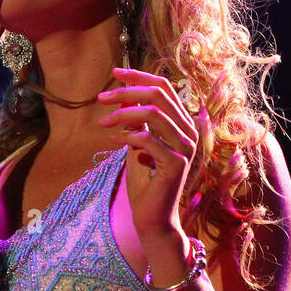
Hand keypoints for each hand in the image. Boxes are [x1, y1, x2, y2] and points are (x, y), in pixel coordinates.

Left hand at [97, 67, 203, 238]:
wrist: (152, 217)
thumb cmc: (145, 181)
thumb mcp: (137, 144)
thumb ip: (136, 121)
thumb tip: (123, 96)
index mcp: (182, 124)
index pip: (164, 88)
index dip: (139, 77)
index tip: (115, 73)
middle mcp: (189, 132)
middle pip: (158, 95)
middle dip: (126, 92)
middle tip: (101, 97)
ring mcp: (186, 147)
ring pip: (153, 113)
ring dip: (122, 113)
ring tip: (103, 123)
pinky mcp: (176, 163)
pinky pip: (147, 139)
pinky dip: (126, 136)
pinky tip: (114, 140)